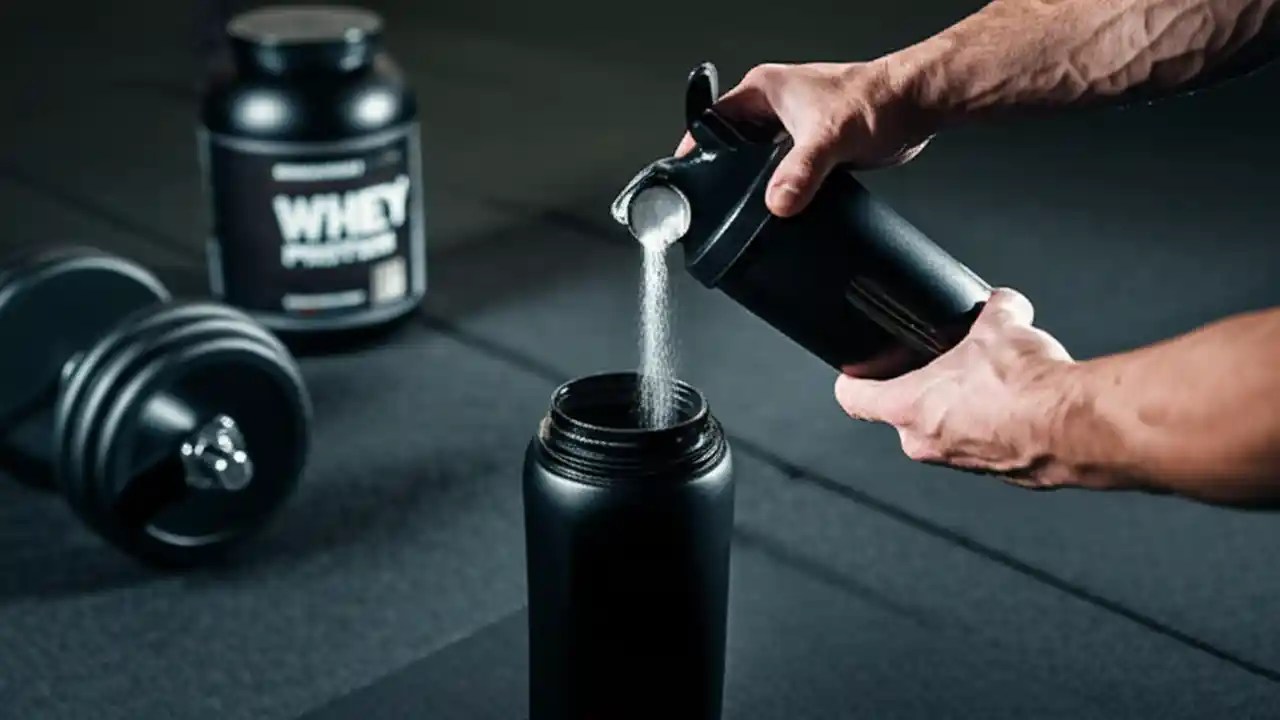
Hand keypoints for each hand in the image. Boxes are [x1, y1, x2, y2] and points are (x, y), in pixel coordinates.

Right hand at [674, 60, 936, 217]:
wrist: (915, 106)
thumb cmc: (876, 99)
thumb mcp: (829, 137)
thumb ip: (800, 171)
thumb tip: (778, 201)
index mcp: (763, 90)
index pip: (711, 119)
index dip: (694, 147)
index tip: (684, 174)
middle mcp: (773, 107)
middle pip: (732, 146)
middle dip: (726, 173)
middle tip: (719, 200)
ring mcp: (791, 128)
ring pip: (758, 162)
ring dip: (758, 183)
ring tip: (751, 205)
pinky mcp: (811, 148)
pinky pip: (783, 172)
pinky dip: (782, 189)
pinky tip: (783, 206)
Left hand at [834, 289, 1081, 489]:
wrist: (1075, 426)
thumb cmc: (1022, 385)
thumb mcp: (999, 326)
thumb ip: (993, 310)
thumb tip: (1002, 303)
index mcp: (907, 408)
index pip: (853, 397)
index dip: (853, 378)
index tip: (857, 370)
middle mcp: (927, 443)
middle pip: (903, 413)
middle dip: (923, 387)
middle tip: (947, 363)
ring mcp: (962, 462)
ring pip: (947, 430)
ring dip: (963, 406)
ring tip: (995, 379)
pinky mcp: (1000, 473)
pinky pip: (985, 443)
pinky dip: (997, 424)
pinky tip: (1023, 401)